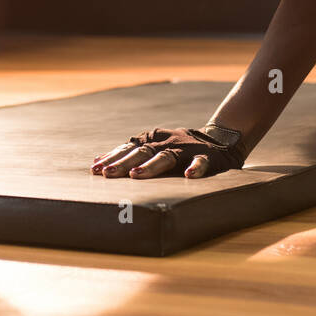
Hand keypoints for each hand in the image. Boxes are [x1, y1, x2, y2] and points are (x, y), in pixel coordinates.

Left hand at [90, 126, 246, 178]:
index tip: (95, 169)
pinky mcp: (206, 157)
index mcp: (153, 140)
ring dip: (151, 166)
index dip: (112, 158)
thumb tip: (97, 161)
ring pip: (167, 157)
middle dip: (124, 163)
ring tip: (137, 175)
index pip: (128, 148)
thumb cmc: (178, 146)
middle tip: (108, 174)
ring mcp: (186, 149)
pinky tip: (189, 176)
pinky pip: (201, 162)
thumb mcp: (153, 145)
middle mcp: (166, 142)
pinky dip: (196, 168)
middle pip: (142, 152)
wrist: (219, 139)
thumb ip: (128, 152)